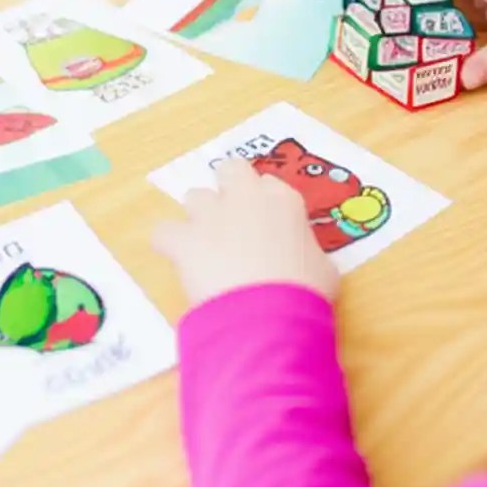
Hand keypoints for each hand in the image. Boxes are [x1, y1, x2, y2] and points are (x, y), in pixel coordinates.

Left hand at [152, 159, 339, 305]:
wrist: (268, 315)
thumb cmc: (305, 293)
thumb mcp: (323, 268)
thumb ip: (306, 251)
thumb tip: (300, 259)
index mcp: (283, 202)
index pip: (270, 185)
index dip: (265, 204)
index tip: (266, 225)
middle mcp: (245, 198)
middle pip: (230, 170)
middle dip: (228, 189)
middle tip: (233, 221)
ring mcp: (211, 215)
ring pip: (195, 197)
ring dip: (199, 217)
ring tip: (206, 246)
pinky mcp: (183, 240)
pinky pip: (164, 232)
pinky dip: (169, 244)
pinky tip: (178, 261)